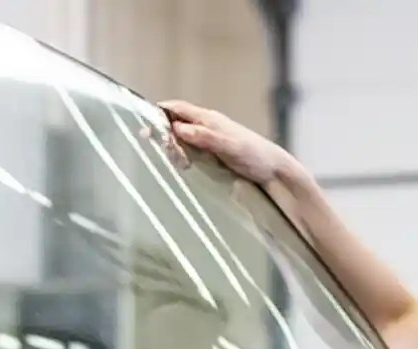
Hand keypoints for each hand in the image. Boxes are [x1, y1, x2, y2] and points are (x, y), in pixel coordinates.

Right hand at [157, 100, 299, 185]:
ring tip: (165, 158)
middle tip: (148, 143)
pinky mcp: (213, 155)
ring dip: (171, 146)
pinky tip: (179, 167)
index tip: (142, 121)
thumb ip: (205, 136)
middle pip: (176, 123)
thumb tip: (178, 128)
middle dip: (161, 131)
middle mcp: (207, 127)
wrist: (274, 171)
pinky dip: (181, 157)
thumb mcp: (230, 145)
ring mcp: (210, 141)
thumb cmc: (255, 155)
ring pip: (182, 138)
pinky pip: (191, 151)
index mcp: (209, 119)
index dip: (159, 111)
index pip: (178, 109)